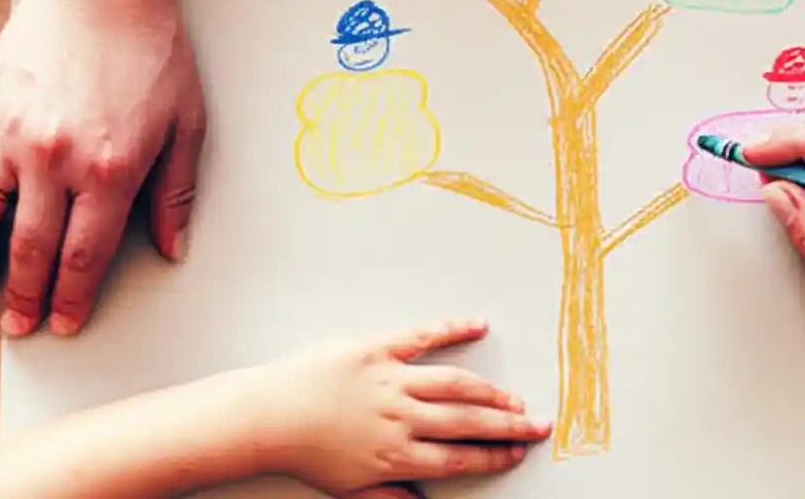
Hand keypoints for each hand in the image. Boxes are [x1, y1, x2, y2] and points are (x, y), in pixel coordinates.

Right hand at [0, 0, 205, 336]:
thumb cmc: (155, 51)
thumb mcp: (189, 124)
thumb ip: (176, 192)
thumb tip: (172, 247)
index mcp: (110, 170)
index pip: (84, 255)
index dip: (72, 297)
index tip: (64, 323)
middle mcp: (54, 160)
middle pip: (31, 247)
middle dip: (25, 295)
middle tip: (21, 323)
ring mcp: (10, 132)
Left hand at [257, 318, 550, 494]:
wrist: (266, 417)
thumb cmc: (303, 452)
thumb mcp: (348, 489)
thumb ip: (389, 496)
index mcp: (397, 453)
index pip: (460, 456)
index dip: (494, 455)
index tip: (517, 452)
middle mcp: (402, 416)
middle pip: (468, 422)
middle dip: (508, 425)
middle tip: (537, 424)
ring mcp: (391, 380)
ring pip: (454, 384)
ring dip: (490, 390)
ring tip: (515, 394)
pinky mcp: (376, 348)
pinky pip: (422, 336)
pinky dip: (452, 328)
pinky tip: (478, 324)